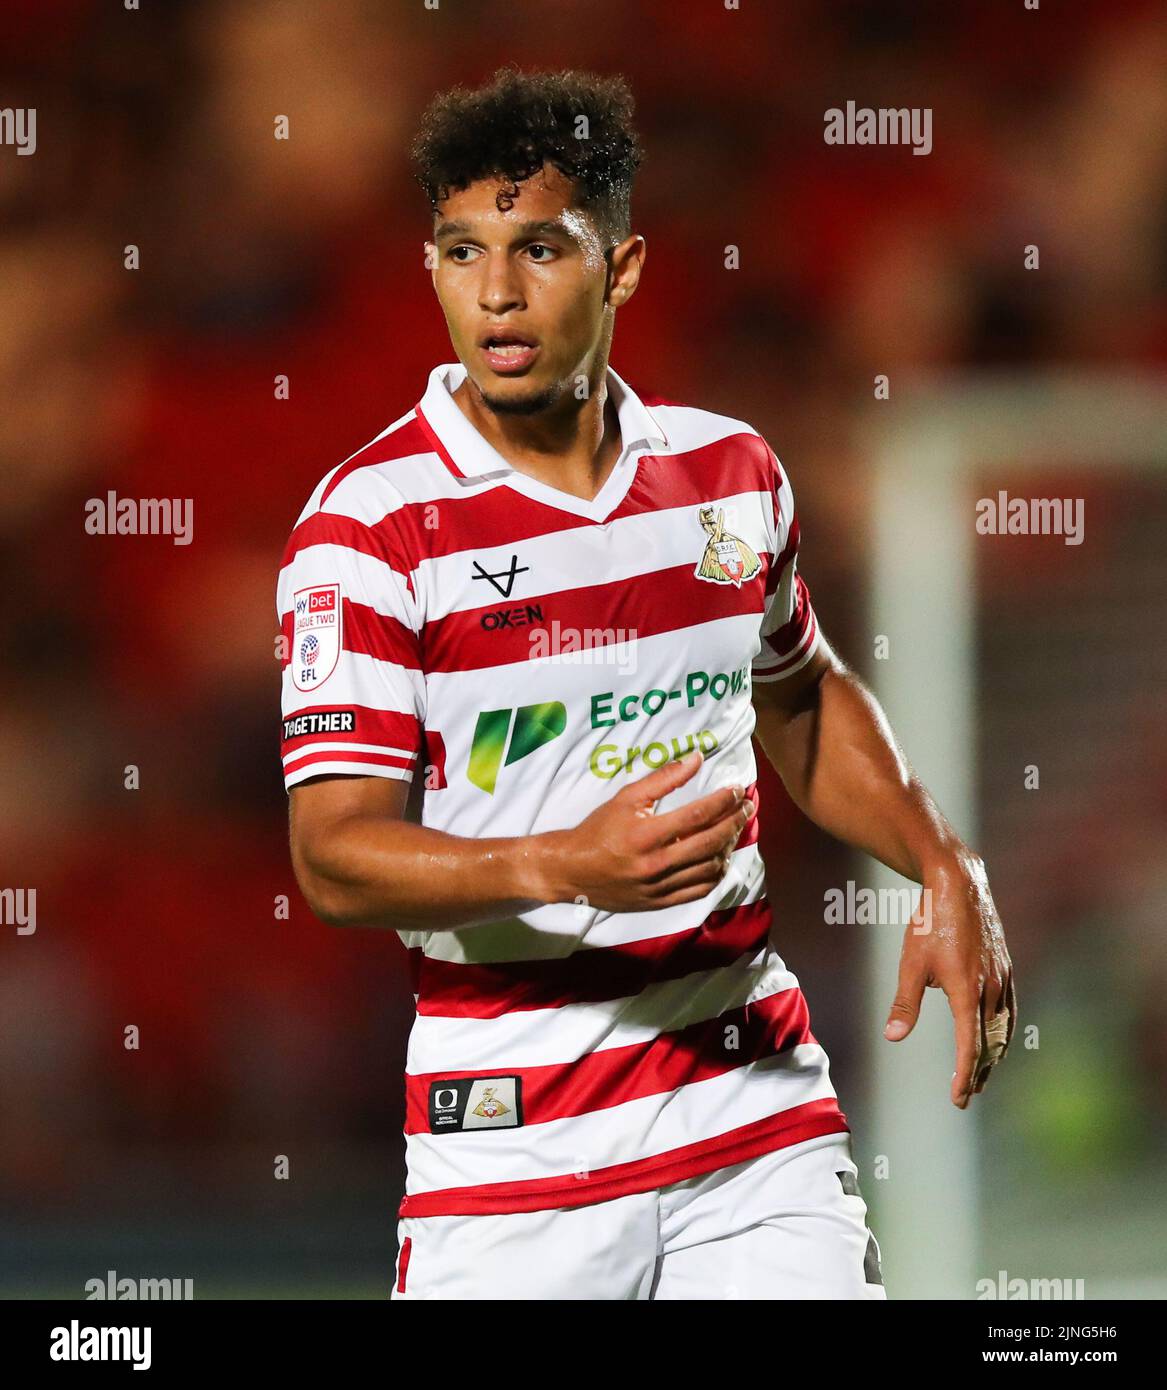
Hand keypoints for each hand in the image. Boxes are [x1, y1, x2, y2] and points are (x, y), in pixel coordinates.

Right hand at [545, 748, 755, 912]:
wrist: (572, 870)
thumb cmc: (598, 830)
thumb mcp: (626, 798)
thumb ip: (664, 778)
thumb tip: (697, 758)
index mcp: (648, 835)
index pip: (699, 815)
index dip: (724, 800)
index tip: (738, 789)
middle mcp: (657, 863)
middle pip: (711, 841)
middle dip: (735, 821)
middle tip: (747, 806)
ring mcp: (661, 887)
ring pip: (711, 867)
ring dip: (729, 846)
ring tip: (734, 828)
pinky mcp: (662, 902)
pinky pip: (700, 890)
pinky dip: (716, 873)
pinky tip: (720, 858)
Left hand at [883, 851, 1015, 1107]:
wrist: (960, 886)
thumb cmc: (929, 923)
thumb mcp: (911, 963)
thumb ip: (905, 1003)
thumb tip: (893, 1037)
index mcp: (966, 991)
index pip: (969, 1046)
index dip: (964, 1075)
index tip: (958, 1098)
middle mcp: (990, 989)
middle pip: (989, 1044)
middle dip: (978, 1072)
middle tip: (966, 1096)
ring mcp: (1002, 978)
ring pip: (1002, 1029)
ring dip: (993, 1056)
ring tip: (982, 1076)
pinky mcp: (1006, 968)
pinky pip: (1009, 1010)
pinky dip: (1004, 1032)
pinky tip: (998, 1040)